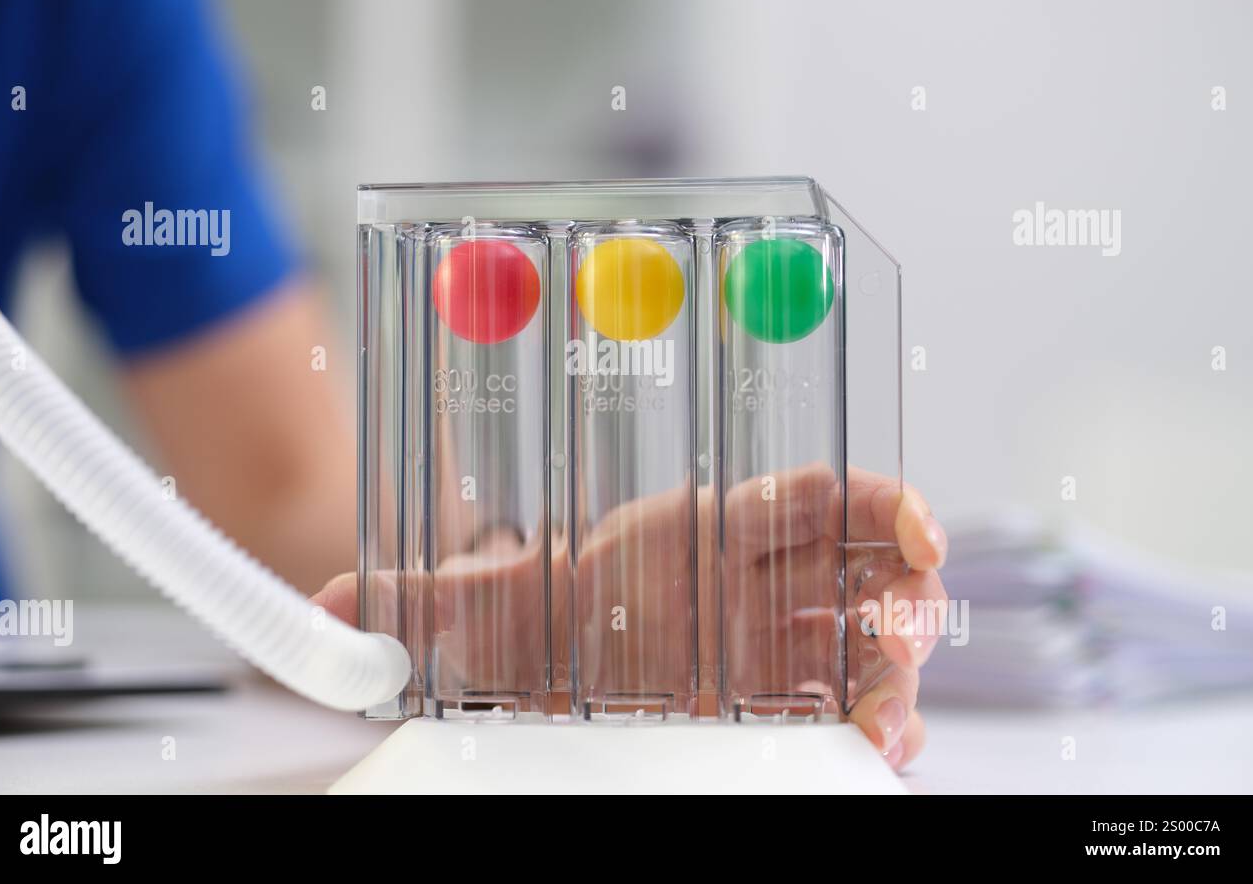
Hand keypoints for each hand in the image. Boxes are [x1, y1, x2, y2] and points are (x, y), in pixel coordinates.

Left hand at [311, 467, 946, 770]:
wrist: (567, 664)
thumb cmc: (554, 617)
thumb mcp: (498, 608)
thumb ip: (429, 600)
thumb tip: (336, 603)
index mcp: (716, 531)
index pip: (816, 499)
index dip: (878, 503)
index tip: (916, 526)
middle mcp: (765, 585)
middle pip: (868, 571)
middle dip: (904, 598)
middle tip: (901, 634)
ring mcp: (785, 648)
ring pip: (870, 645)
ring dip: (894, 679)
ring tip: (883, 724)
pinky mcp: (788, 706)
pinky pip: (848, 710)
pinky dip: (870, 730)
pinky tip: (867, 753)